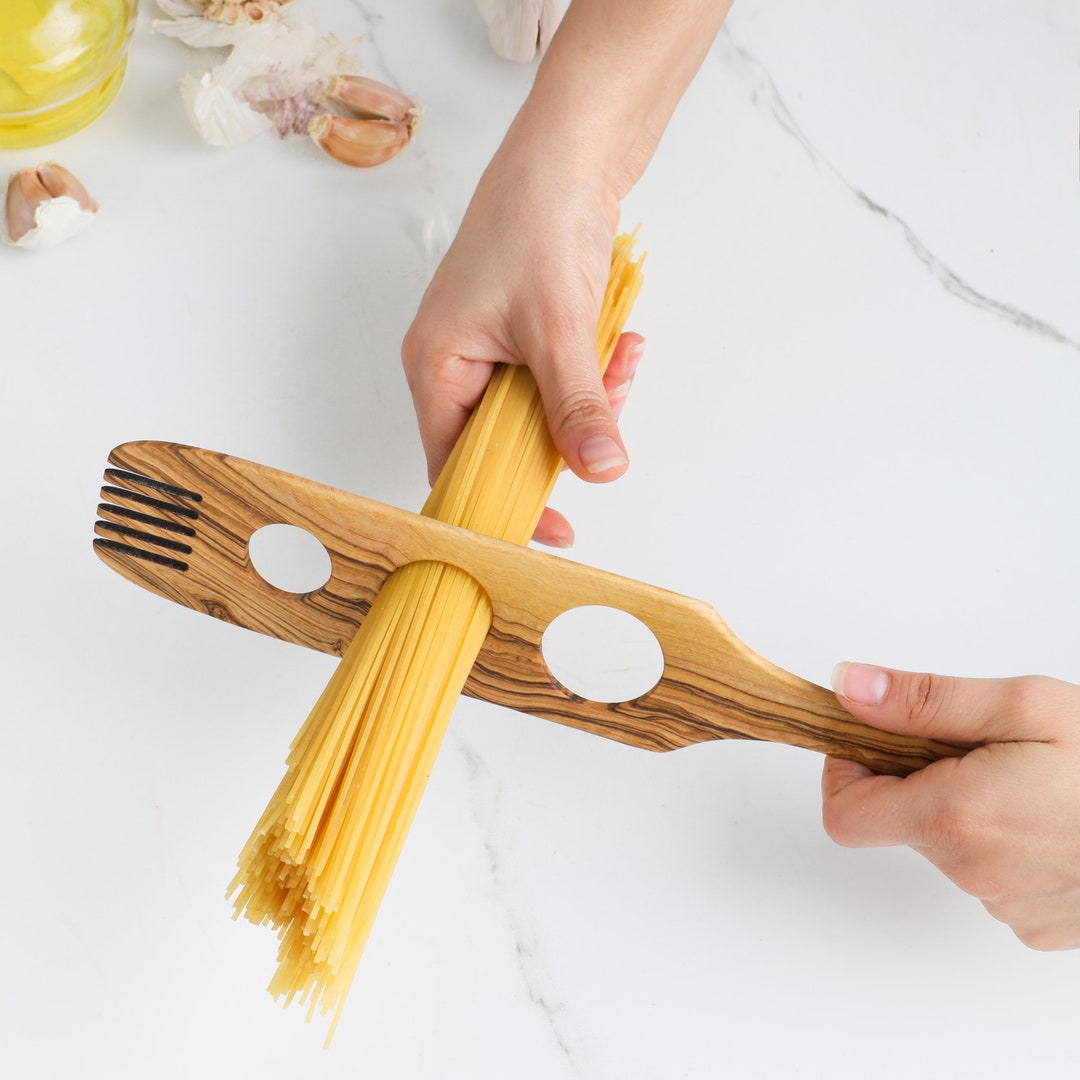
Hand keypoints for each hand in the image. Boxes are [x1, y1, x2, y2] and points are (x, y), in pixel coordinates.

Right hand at [401, 146, 643, 545]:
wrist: (568, 152)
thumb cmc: (537, 222)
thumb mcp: (558, 327)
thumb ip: (577, 404)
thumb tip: (600, 469)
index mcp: (436, 368)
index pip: (455, 467)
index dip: (504, 503)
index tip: (558, 527)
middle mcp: (455, 366)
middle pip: (506, 444)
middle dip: (566, 436)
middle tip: (606, 421)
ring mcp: (491, 351)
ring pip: (542, 414)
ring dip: (589, 400)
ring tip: (620, 362)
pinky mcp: (525, 336)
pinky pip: (560, 381)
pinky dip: (595, 374)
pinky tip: (623, 345)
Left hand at [823, 662, 1079, 949]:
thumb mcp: (1024, 706)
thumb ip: (924, 700)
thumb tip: (848, 688)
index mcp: (955, 819)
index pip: (845, 814)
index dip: (847, 772)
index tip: (874, 741)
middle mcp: (973, 873)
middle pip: (901, 821)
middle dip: (922, 778)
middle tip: (980, 746)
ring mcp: (1009, 906)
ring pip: (950, 847)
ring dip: (968, 809)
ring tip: (1031, 780)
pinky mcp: (1042, 925)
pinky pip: (993, 878)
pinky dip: (1005, 844)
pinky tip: (1052, 818)